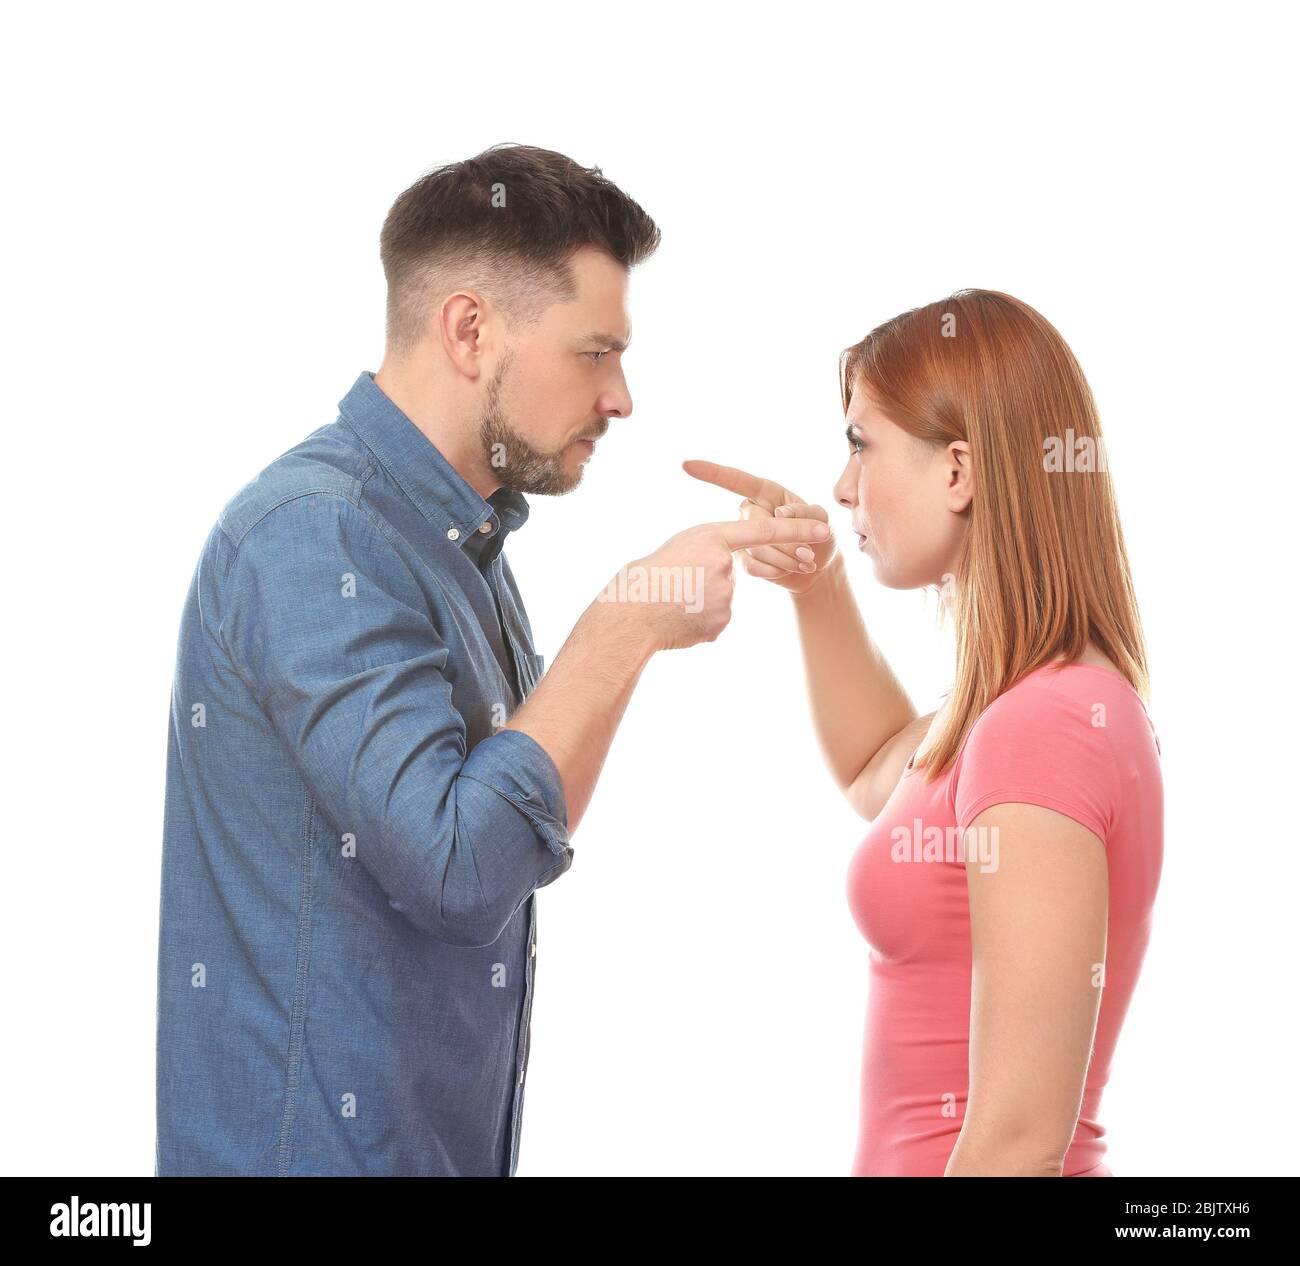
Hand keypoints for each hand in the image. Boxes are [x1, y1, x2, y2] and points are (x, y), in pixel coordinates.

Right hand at [602, 512, 831, 651]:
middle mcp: (724, 564)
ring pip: (724, 598)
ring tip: (674, 603)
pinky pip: (718, 619)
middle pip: (733, 571)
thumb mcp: (681, 546)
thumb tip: (730, 564)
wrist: (631, 613)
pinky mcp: (723, 621)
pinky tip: (681, 620)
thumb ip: (712, 549)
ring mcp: (725, 595)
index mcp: (712, 538)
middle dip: (709, 580)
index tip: (825, 527)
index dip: (797, 528)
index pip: (763, 530)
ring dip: (704, 602)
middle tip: (680, 584)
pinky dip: (701, 621)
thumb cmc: (649, 577)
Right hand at [681, 459, 838, 593]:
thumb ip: (804, 513)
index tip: (686, 465)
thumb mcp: (820, 519)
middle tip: (808, 553)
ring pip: (754, 548)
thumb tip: (779, 513)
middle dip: (785, 541)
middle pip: (754, 524)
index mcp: (764, 493)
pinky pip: (753, 566)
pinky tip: (792, 570)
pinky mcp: (744, 560)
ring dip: (785, 558)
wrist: (817, 569)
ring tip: (806, 562)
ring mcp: (743, 538)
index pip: (735, 480)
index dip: (712, 473)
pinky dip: (777, 571)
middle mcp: (750, 512)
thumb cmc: (820, 537)